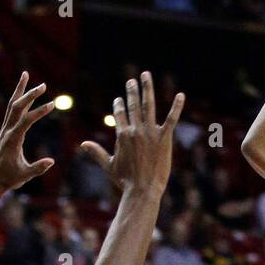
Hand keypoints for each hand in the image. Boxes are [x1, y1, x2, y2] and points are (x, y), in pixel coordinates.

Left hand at [0, 72, 54, 190]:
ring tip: (26, 75)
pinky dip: (18, 98)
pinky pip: (12, 110)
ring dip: (20, 90)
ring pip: (12, 105)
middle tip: (43, 85)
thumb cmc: (11, 178)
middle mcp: (7, 131)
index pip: (26, 121)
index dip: (39, 112)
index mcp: (12, 140)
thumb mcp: (25, 175)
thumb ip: (38, 168)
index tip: (52, 104)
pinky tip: (24, 92)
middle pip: (17, 107)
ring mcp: (6, 129)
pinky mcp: (7, 130)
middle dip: (30, 95)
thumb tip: (52, 161)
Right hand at [81, 71, 183, 195]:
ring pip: (149, 105)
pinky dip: (177, 106)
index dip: (118, 105)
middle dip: (131, 91)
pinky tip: (181, 95)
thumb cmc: (126, 181)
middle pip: (133, 105)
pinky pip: (171, 118)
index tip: (119, 99)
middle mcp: (135, 130)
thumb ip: (97, 152)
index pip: (119, 114)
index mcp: (122, 135)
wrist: (143, 189)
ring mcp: (150, 133)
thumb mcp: (109, 165)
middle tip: (131, 80)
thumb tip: (82, 144)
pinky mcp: (164, 138)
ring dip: (147, 89)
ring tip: (145, 75)